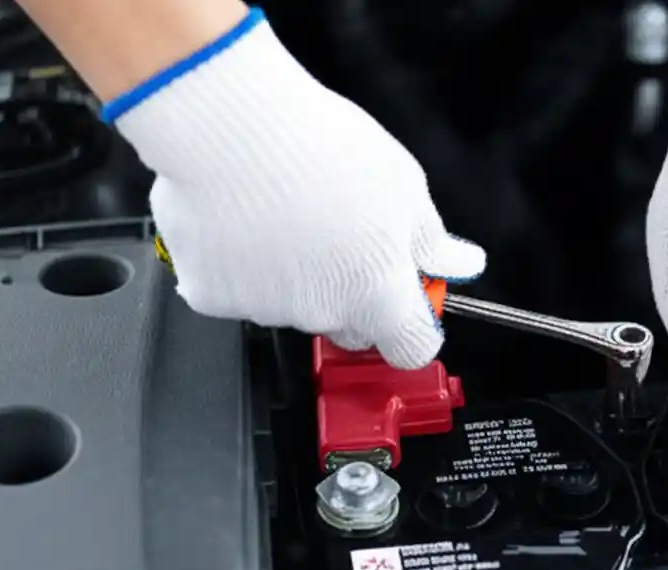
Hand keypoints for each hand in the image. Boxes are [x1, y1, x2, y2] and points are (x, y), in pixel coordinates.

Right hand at [111, 10, 483, 368]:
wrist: (228, 124)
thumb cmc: (319, 148)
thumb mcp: (403, 186)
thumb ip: (431, 240)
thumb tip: (458, 263)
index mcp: (377, 295)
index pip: (411, 348)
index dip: (415, 324)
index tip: (410, 296)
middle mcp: (321, 313)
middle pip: (350, 325)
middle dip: (354, 292)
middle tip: (343, 233)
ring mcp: (262, 308)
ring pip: (292, 304)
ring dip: (295, 272)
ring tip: (288, 209)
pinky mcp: (209, 293)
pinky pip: (236, 289)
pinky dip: (240, 263)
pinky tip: (245, 217)